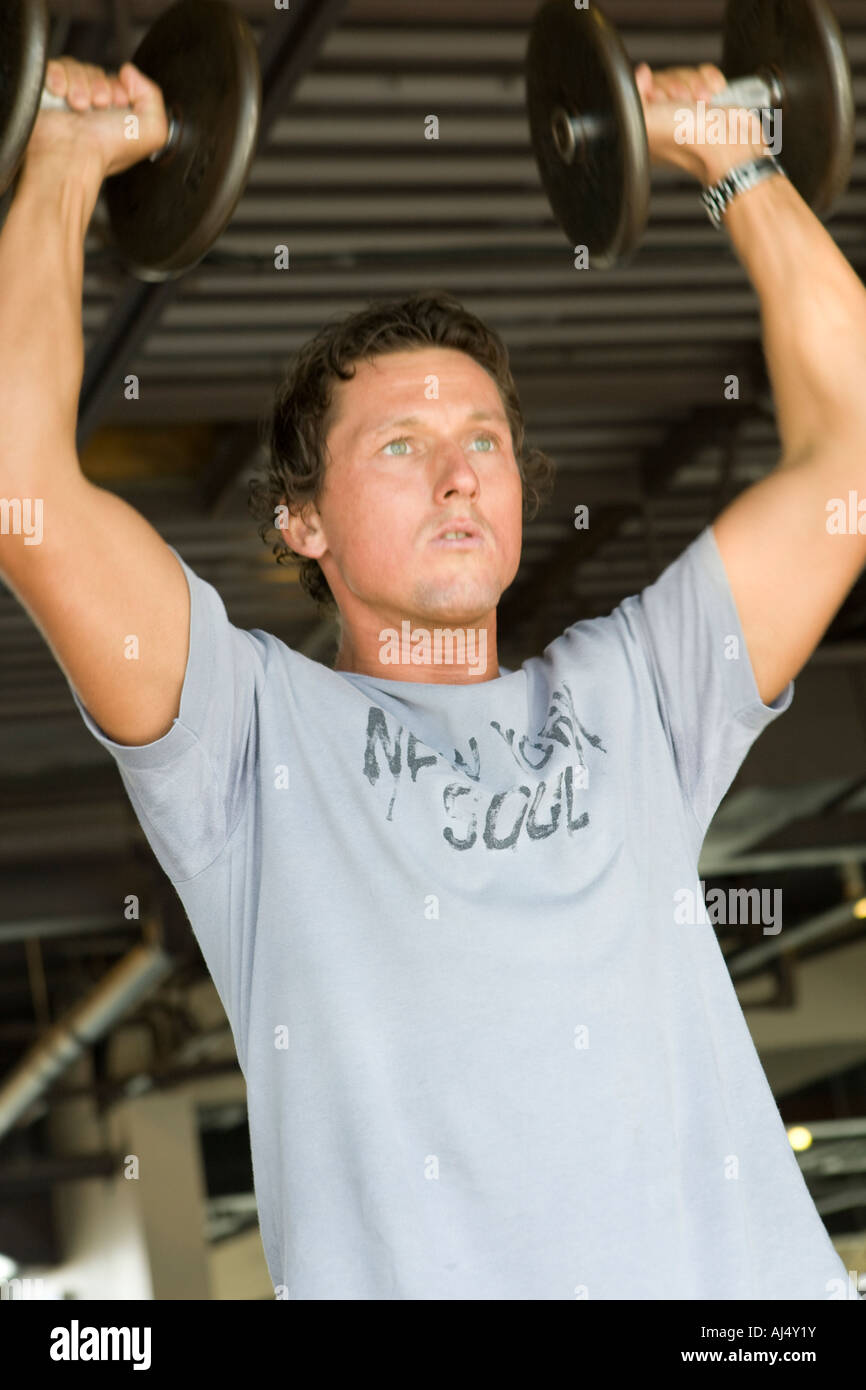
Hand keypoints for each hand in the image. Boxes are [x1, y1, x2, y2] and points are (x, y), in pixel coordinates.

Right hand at [25, 57, 169, 183]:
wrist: (73, 153)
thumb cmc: (109, 149)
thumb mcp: (154, 130)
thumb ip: (154, 97)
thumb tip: (128, 72)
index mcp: (115, 118)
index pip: (118, 81)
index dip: (120, 88)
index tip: (118, 104)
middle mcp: (91, 110)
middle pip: (96, 72)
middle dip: (99, 85)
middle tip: (98, 106)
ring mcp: (66, 100)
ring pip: (75, 67)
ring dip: (79, 83)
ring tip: (80, 106)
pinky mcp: (45, 92)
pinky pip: (52, 66)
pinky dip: (58, 76)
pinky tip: (61, 95)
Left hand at [634, 62, 767, 182]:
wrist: (729, 143)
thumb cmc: (689, 141)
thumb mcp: (646, 121)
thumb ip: (633, 97)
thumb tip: (639, 74)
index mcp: (646, 128)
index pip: (642, 90)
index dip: (655, 88)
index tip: (663, 99)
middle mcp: (665, 120)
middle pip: (664, 79)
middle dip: (678, 86)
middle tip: (684, 103)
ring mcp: (687, 111)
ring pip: (685, 76)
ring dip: (696, 84)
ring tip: (701, 102)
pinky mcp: (708, 102)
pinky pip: (704, 75)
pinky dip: (710, 81)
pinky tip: (712, 94)